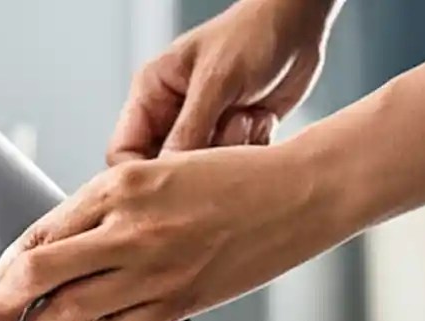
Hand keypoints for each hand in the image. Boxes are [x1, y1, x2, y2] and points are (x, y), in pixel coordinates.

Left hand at [0, 144, 347, 320]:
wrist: (294, 195)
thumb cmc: (234, 180)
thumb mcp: (159, 172)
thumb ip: (109, 206)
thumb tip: (61, 244)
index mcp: (120, 188)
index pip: (40, 233)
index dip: (7, 266)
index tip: (0, 281)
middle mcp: (130, 229)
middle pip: (40, 276)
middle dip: (5, 304)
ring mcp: (153, 271)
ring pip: (70, 314)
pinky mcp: (178, 305)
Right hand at [108, 0, 336, 164]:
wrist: (301, 28)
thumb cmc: (253, 34)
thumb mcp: (216, 79)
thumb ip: (190, 128)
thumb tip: (166, 171)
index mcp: (152, 94)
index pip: (123, 151)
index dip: (137, 175)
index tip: (163, 188)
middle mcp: (174, 116)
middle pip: (163, 168)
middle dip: (193, 165)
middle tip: (219, 146)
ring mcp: (205, 130)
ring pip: (201, 174)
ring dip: (228, 153)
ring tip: (245, 117)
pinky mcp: (234, 140)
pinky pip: (232, 171)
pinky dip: (250, 151)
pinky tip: (260, 119)